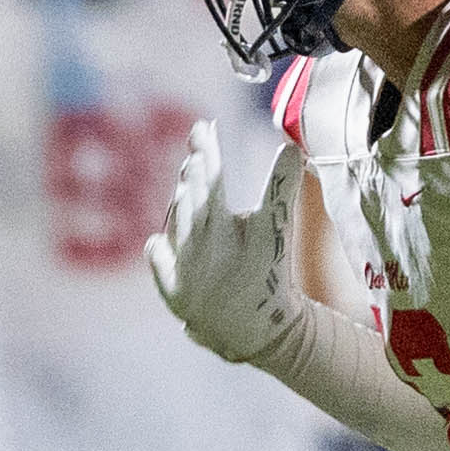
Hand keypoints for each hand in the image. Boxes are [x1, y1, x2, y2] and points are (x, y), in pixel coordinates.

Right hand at [147, 124, 301, 362]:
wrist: (253, 323)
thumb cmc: (261, 270)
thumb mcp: (272, 227)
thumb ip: (279, 188)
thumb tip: (295, 150)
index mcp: (216, 213)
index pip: (210, 175)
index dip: (207, 150)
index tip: (205, 127)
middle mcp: (198, 233)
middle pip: (194, 199)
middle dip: (194, 180)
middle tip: (198, 158)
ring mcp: (185, 260)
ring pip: (179, 230)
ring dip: (181, 212)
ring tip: (186, 190)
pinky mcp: (177, 291)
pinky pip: (163, 269)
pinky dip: (159, 257)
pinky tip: (155, 245)